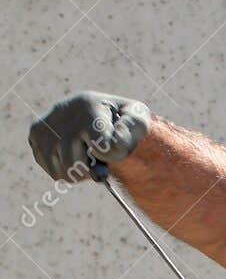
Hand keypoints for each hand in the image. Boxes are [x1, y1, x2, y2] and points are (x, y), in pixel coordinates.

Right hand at [28, 91, 150, 182]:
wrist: (96, 112)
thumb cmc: (121, 122)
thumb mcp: (137, 120)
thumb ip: (133, 127)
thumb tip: (114, 141)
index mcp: (89, 106)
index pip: (105, 149)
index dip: (113, 155)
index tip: (113, 144)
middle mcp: (63, 113)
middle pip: (77, 165)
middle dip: (92, 167)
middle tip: (98, 156)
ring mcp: (47, 124)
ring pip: (64, 172)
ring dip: (80, 172)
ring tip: (86, 155)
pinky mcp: (36, 134)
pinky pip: (53, 171)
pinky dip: (67, 171)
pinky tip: (73, 156)